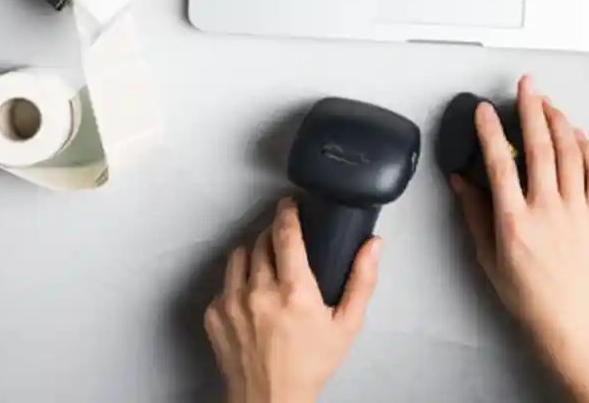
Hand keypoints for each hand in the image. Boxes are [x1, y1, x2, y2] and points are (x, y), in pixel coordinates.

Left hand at [204, 198, 380, 402]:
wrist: (269, 400)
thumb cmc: (310, 365)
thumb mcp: (347, 326)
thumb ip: (362, 281)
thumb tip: (374, 245)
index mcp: (294, 292)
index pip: (286, 234)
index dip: (287, 212)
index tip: (288, 204)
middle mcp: (259, 292)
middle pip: (261, 241)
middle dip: (274, 236)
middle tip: (285, 243)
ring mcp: (232, 303)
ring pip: (239, 256)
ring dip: (253, 254)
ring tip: (267, 268)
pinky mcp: (214, 314)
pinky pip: (224, 282)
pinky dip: (237, 282)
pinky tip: (252, 296)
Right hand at [452, 76, 588, 402]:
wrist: (571, 319)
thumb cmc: (527, 294)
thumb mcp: (488, 258)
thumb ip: (474, 215)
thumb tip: (461, 180)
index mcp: (514, 221)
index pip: (500, 164)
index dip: (491, 132)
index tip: (484, 110)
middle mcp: (546, 210)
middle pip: (540, 147)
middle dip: (531, 109)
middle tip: (525, 85)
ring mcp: (575, 210)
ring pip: (569, 153)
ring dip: (559, 121)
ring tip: (548, 102)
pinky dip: (587, 147)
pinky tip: (577, 134)